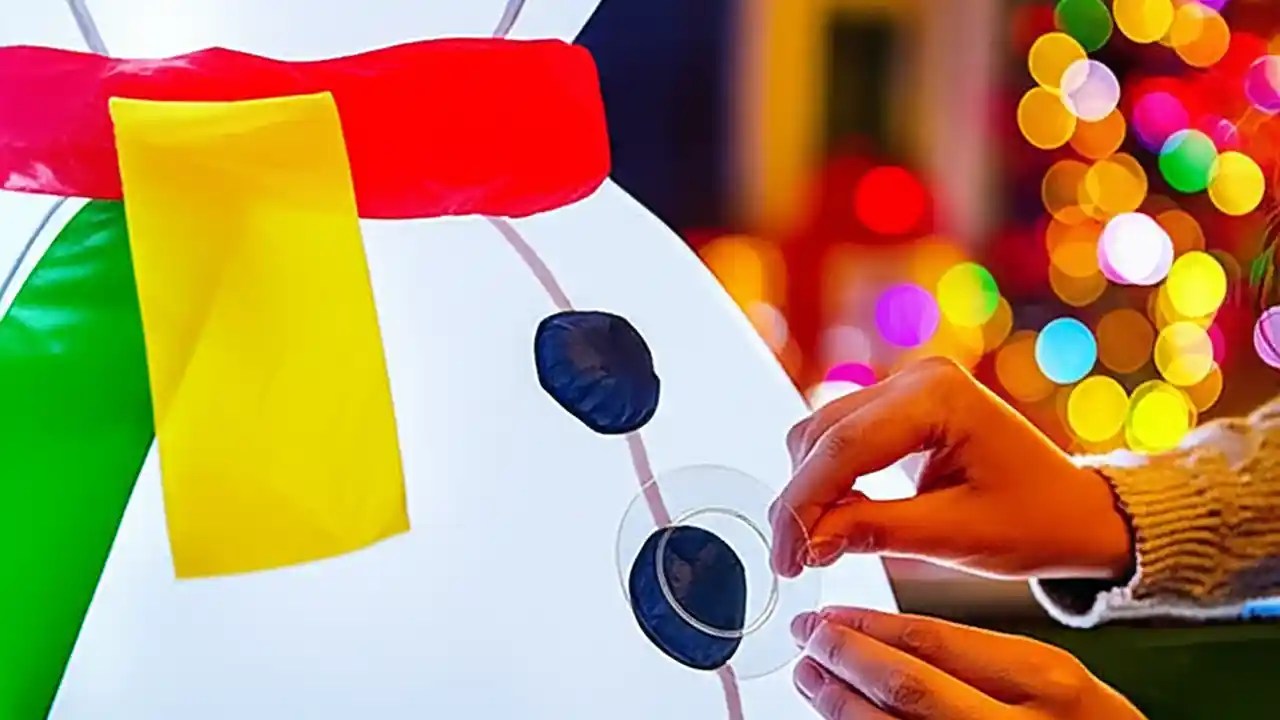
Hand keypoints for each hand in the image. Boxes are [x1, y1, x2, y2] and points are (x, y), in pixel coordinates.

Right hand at [770, 357, 1133, 580]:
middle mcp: (918, 377)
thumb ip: (873, 532)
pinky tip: (833, 520)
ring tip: (812, 547)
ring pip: (822, 434)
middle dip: (801, 499)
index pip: (845, 447)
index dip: (803, 505)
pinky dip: (828, 480)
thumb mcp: (955, 537)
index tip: (786, 558)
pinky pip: (841, 437)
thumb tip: (804, 545)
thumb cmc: (1037, 522)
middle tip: (793, 561)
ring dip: (810, 489)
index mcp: (940, 395)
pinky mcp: (900, 407)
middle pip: (824, 434)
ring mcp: (907, 387)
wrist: (1077, 512)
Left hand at [792, 607, 1145, 718]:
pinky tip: (839, 716)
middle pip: (907, 686)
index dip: (870, 625)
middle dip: (844, 656)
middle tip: (810, 634)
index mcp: (1046, 681)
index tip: (833, 613)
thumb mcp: (1054, 680)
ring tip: (810, 674)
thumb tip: (888, 637)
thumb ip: (983, 659)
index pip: (935, 642)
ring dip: (837, 702)